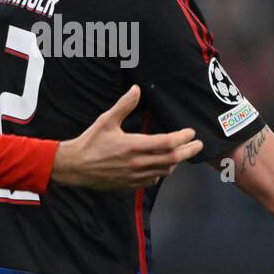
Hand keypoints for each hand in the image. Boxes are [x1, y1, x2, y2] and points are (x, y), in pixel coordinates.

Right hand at [52, 86, 202, 189]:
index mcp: (134, 145)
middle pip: (173, 159)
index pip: (168, 142)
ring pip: (165, 170)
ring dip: (177, 162)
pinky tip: (163, 166)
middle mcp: (138, 162)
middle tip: (198, 145)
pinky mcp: (131, 184)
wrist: (74, 167)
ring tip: (182, 153)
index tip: (191, 133)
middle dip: (189, 151)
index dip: (183, 138)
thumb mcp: (106, 120)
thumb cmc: (90, 142)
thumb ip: (124, 105)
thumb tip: (136, 89)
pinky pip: (154, 179)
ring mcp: (136, 176)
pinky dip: (162, 172)